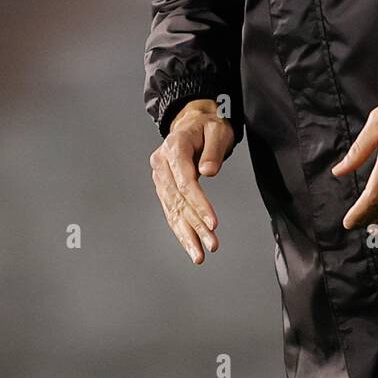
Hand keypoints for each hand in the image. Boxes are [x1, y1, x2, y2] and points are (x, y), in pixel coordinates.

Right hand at [150, 99, 234, 263]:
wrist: (194, 122)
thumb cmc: (208, 126)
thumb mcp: (217, 130)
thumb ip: (213, 150)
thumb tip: (208, 171)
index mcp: (174, 147)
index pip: (185, 181)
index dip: (199, 203)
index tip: (213, 223)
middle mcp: (162, 163)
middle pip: (178, 199)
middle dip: (195, 225)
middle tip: (212, 245)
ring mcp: (160, 176)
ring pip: (172, 210)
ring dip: (187, 234)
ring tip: (200, 254)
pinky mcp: (164, 187)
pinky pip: (171, 211)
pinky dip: (181, 230)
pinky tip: (191, 246)